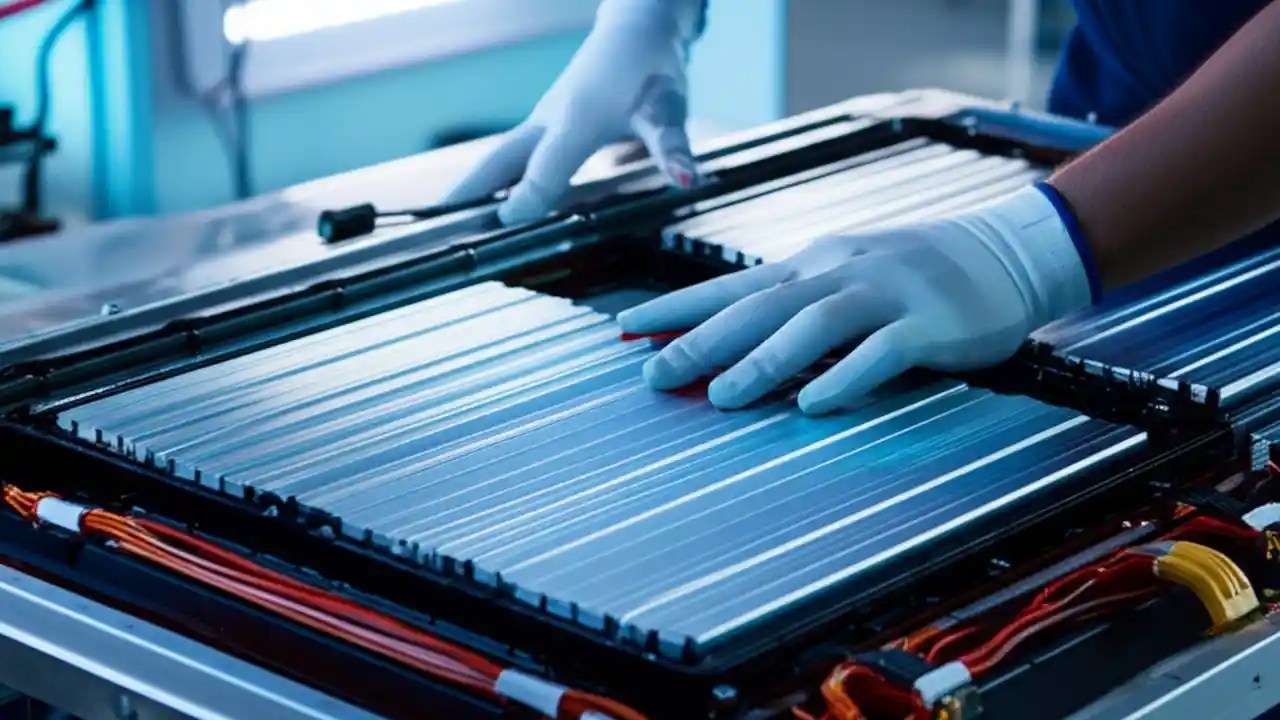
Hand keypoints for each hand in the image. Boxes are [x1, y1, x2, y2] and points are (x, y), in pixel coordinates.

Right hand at [445, 0, 703, 226]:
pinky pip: (511, 159)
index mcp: (575, 117)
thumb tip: (687, 180)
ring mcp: (542, 123)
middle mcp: (548, 121)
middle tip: (439, 226)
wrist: (636, 28)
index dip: (528, 194)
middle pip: (498, 162)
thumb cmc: (650, 67)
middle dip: (470, 193)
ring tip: (451, 226)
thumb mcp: (667, 107)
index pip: (546, 164)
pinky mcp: (545, 126)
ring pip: (499, 160)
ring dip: (474, 190)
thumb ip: (671, 147)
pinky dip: (493, 183)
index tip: (507, 222)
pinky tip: (489, 208)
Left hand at [617, 186, 1094, 413]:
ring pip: (812, 324)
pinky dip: (843, 376)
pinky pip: (880, 352)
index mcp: (813, 264)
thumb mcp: (846, 277)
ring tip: (720, 396)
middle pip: (760, 306)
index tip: (627, 328)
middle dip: (701, 340)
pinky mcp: (929, 323)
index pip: (731, 285)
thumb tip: (727, 343)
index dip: (678, 307)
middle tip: (654, 372)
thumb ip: (793, 306)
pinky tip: (812, 404)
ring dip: (762, 361)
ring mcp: (885, 293)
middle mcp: (839, 272)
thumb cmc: (913, 273)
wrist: (1004, 252)